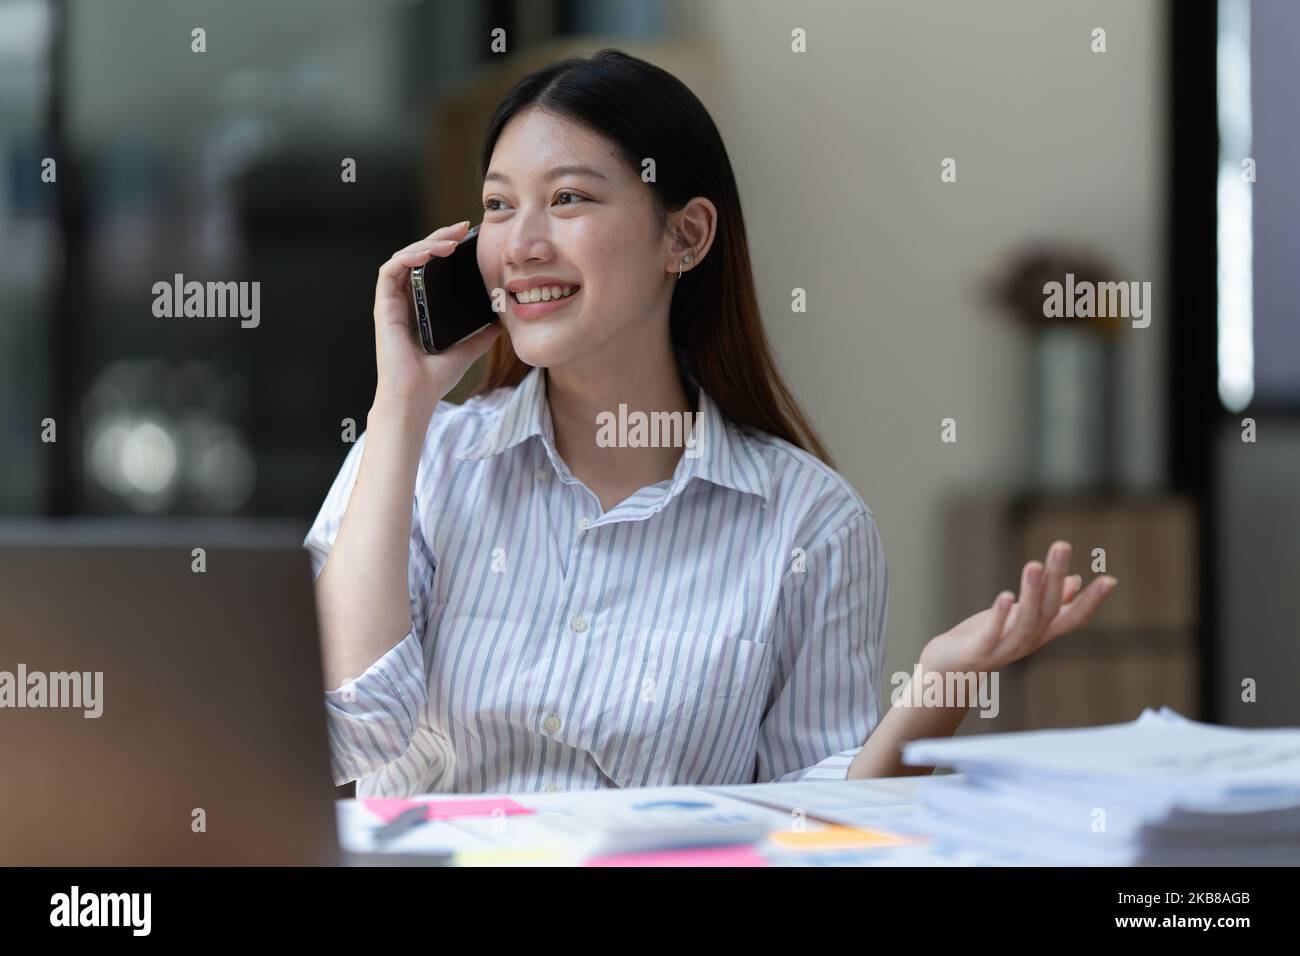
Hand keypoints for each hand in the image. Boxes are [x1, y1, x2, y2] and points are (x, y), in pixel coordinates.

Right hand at [372, 220, 502, 413]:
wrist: (416, 398)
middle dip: (440, 237)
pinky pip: (390, 271)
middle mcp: (404, 301)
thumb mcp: (468, 351)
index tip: (469, 238)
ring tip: (450, 240)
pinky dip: (408, 257)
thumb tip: (502, 322)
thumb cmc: (435, 379)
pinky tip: (428, 253)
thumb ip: (481, 335)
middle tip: (463, 228)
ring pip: (404, 258)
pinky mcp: (383, 307)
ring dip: (426, 243)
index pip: (431, 267)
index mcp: (420, 307)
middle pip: (418, 257)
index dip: (446, 248)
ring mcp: (391, 303)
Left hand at [920, 541, 1116, 676]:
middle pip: (1048, 610)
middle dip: (1056, 577)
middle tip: (1062, 545)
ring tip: (1035, 565)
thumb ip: (1048, 603)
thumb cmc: (986, 638)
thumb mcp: (1020, 618)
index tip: (1110, 579)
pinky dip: (1000, 615)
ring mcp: (1004, 649)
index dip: (1091, 601)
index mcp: (1040, 632)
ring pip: (1025, 621)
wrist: (949, 670)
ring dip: (1031, 593)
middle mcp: (1028, 642)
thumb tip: (1075, 579)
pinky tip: (1006, 595)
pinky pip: (993, 634)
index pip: (1073, 617)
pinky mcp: (979, 651)